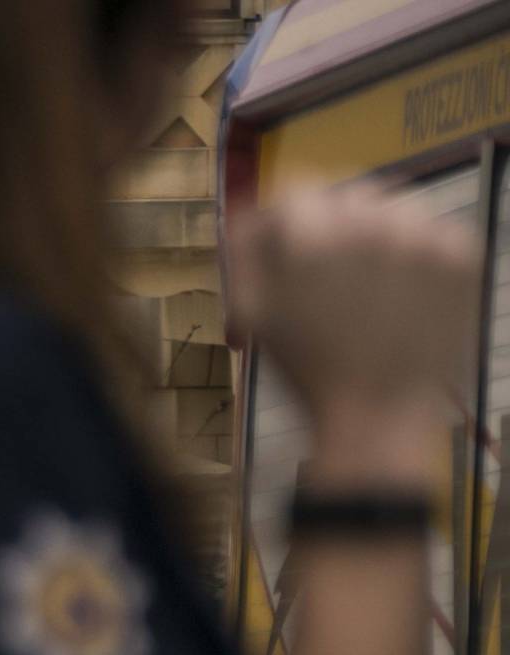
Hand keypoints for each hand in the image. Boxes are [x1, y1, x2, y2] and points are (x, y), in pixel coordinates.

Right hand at [229, 183, 479, 474]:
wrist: (377, 412)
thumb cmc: (307, 369)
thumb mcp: (256, 313)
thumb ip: (246, 253)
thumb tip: (250, 214)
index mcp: (314, 237)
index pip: (297, 188)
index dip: (287, 216)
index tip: (287, 241)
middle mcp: (371, 223)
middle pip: (347, 193)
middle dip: (334, 224)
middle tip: (331, 271)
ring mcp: (423, 235)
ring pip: (394, 207)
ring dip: (377, 234)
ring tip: (370, 283)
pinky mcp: (460, 252)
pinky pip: (433, 231)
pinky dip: (417, 253)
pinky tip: (402, 291)